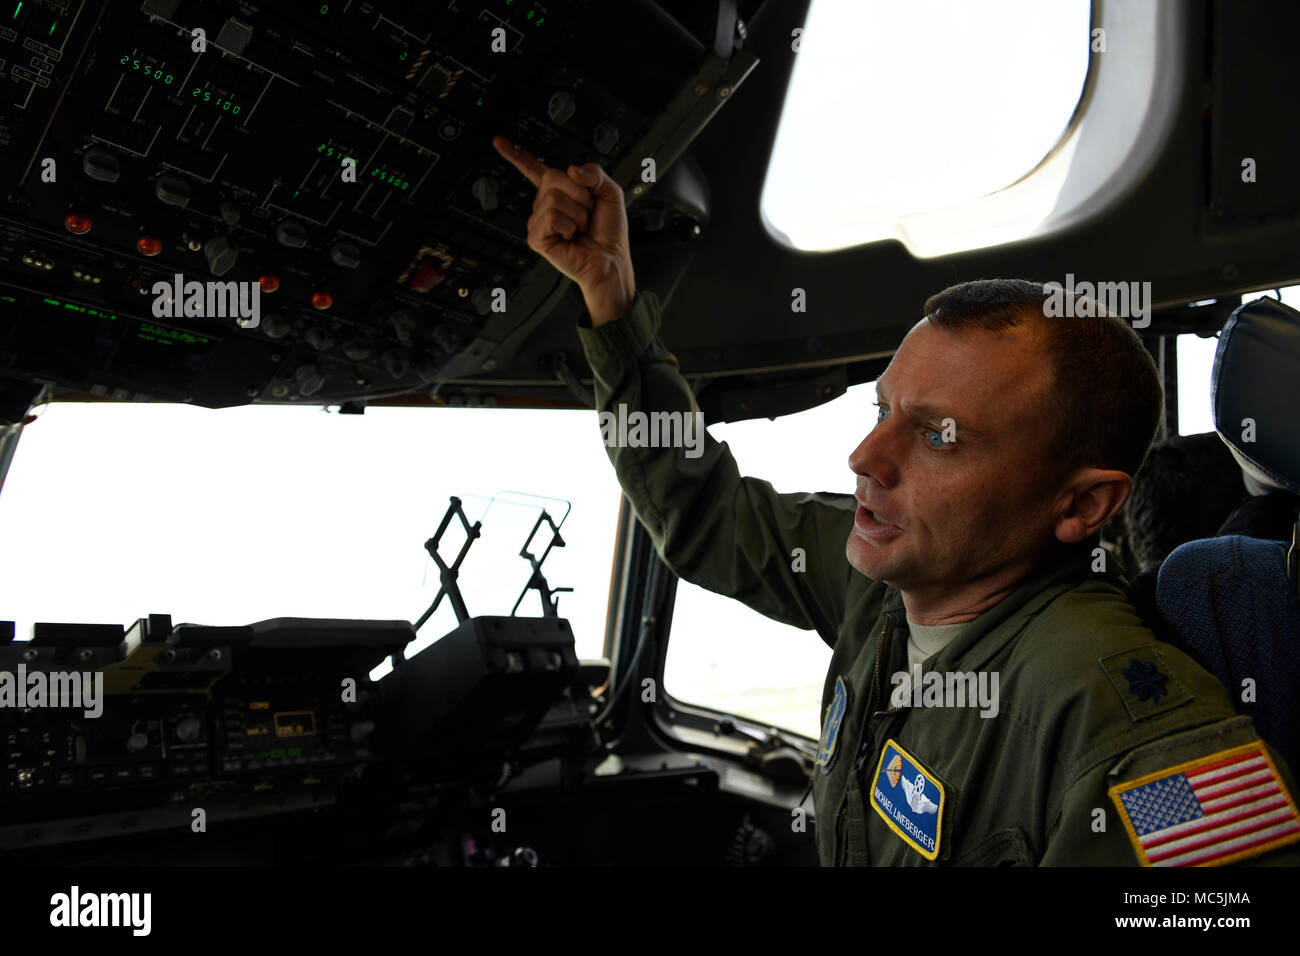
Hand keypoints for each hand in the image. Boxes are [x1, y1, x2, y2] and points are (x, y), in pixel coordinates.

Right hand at [491, 135, 634, 325]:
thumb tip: (571, 170)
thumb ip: (595, 173)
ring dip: (577, 214)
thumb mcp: (611, 193)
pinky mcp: (536, 237)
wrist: (610, 260)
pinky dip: (568, 226)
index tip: (500, 141)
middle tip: (586, 213)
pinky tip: (569, 237)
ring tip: (580, 228)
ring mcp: (539, 220)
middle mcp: (546, 204)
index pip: (535, 169)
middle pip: (552, 177)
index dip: (517, 155)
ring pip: (553, 198)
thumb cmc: (609, 232)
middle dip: (579, 194)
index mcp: (561, 191)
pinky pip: (550, 216)